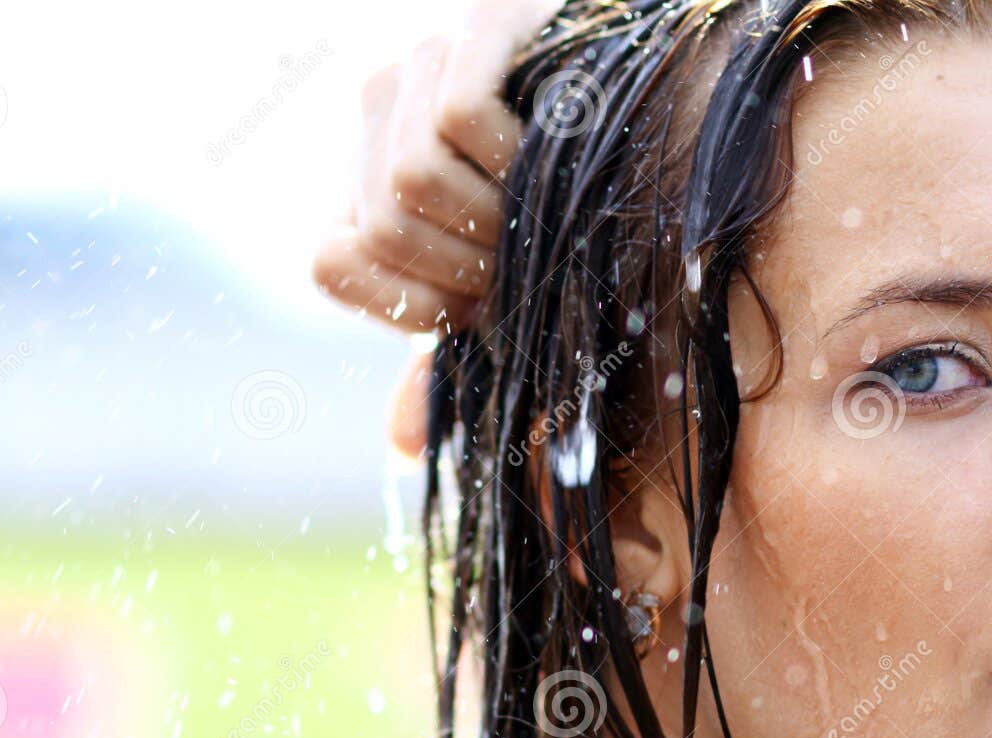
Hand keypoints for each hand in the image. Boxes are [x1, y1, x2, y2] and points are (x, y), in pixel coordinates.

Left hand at [315, 4, 556, 454]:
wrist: (659, 119)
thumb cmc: (574, 227)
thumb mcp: (508, 305)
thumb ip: (450, 364)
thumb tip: (399, 441)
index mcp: (369, 185)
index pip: (332, 259)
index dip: (410, 302)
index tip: (479, 308)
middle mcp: (379, 114)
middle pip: (383, 224)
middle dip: (467, 267)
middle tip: (526, 260)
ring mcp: (422, 63)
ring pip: (413, 177)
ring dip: (496, 220)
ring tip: (540, 213)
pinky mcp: (481, 21)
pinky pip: (463, 115)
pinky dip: (514, 162)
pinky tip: (551, 159)